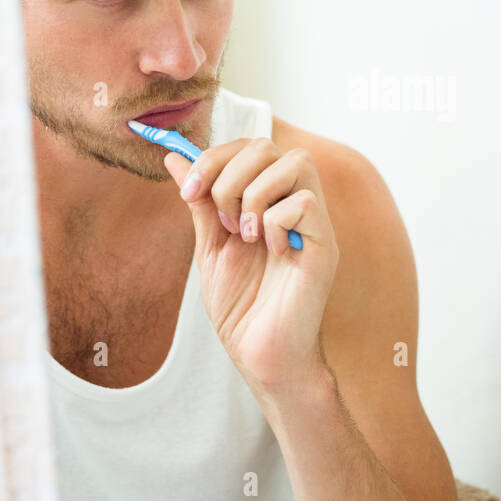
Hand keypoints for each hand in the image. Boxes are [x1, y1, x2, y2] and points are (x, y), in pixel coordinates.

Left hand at [164, 138, 338, 397]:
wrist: (259, 355)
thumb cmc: (242, 308)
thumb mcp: (210, 247)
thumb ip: (199, 203)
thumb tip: (174, 159)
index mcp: (269, 200)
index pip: (248, 147)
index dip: (214, 156)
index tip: (188, 190)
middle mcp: (295, 204)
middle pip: (268, 145)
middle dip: (229, 174)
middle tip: (219, 219)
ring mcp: (314, 223)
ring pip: (294, 162)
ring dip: (255, 194)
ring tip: (245, 235)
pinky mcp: (326, 245)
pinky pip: (305, 203)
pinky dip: (277, 223)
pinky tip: (272, 252)